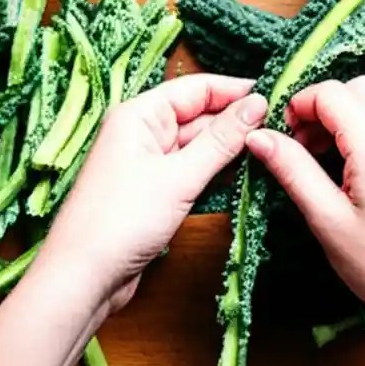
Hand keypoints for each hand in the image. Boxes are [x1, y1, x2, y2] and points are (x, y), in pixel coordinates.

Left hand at [41, 74, 266, 314]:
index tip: (276, 97)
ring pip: (197, 147)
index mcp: (140, 114)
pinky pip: (191, 173)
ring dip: (229, 152)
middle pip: (199, 116)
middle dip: (237, 123)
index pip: (197, 88)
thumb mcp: (179, 176)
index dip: (236, 90)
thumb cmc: (121, 220)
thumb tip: (257, 103)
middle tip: (281, 130)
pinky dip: (215, 175)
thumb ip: (221, 140)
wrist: (82, 277)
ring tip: (270, 154)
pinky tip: (243, 180)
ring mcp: (146, 163)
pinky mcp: (152, 192)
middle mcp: (141, 132)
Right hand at [244, 76, 364, 335]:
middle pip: (357, 87)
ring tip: (320, 160)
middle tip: (301, 147)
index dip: (299, 106)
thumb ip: (293, 170)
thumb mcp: (327, 220)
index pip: (331, 93)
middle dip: (322, 106)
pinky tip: (348, 170)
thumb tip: (260, 136)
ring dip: (343, 117)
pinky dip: (364, 130)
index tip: (282, 139)